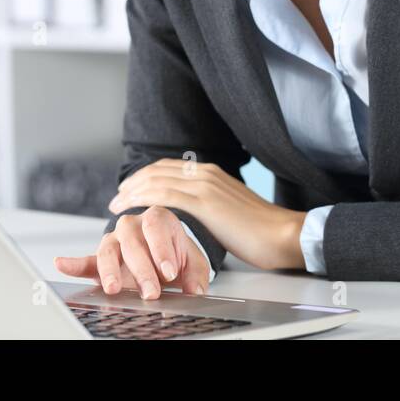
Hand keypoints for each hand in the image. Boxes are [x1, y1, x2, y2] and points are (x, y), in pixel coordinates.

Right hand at [53, 205, 209, 299]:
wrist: (163, 257)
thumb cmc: (175, 255)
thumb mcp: (193, 261)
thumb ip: (196, 274)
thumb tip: (195, 290)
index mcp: (157, 218)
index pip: (156, 227)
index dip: (161, 249)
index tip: (169, 272)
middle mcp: (132, 226)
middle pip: (132, 242)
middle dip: (142, 269)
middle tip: (151, 292)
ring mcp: (114, 241)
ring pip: (108, 250)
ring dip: (110, 270)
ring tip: (113, 288)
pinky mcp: (100, 259)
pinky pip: (84, 260)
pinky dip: (72, 264)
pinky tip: (61, 264)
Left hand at [107, 160, 305, 270]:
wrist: (282, 234)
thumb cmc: (260, 230)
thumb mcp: (229, 209)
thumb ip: (210, 206)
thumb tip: (191, 215)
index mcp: (211, 174)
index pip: (168, 167)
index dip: (144, 177)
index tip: (129, 189)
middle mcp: (205, 174)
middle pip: (157, 171)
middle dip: (132, 183)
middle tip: (117, 198)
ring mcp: (204, 187)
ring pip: (156, 181)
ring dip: (132, 192)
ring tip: (117, 207)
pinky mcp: (204, 204)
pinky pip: (165, 196)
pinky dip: (144, 201)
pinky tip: (132, 211)